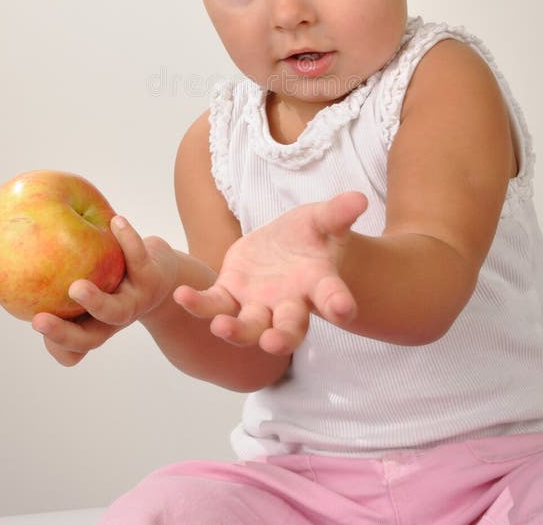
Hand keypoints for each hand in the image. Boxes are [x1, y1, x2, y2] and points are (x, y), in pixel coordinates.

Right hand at [32, 216, 177, 365]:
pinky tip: (115, 221)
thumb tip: (18, 266)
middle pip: (90, 338)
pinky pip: (138, 259)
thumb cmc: (113, 279)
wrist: (163, 274)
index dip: (56, 344)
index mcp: (95, 325)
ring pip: (117, 310)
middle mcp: (114, 320)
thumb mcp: (89, 283)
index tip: (34, 322)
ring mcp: (135, 302)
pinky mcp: (152, 278)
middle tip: (38, 321)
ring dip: (96, 302)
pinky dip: (128, 240)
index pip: (74, 348)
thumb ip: (58, 284)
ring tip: (76, 288)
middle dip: (64, 334)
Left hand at [173, 191, 366, 355]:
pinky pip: (213, 305)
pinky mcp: (229, 296)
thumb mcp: (321, 219)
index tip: (344, 310)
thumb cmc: (308, 236)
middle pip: (288, 328)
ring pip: (248, 326)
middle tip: (275, 344)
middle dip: (282, 338)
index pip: (332, 297)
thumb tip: (359, 198)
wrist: (283, 246)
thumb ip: (336, 213)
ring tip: (221, 328)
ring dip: (236, 331)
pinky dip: (198, 304)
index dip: (339, 304)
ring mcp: (257, 305)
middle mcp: (288, 304)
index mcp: (318, 285)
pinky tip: (182, 295)